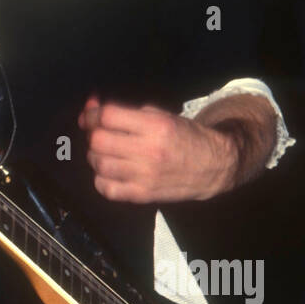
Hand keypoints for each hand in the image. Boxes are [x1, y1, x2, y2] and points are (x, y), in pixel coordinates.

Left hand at [77, 96, 237, 203]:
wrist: (214, 167)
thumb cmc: (186, 136)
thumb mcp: (163, 116)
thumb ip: (128, 112)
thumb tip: (92, 108)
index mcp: (155, 126)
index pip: (108, 117)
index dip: (92, 113)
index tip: (90, 114)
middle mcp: (148, 151)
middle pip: (99, 141)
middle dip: (92, 134)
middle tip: (98, 133)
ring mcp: (145, 176)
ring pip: (99, 164)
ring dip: (95, 155)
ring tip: (104, 152)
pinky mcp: (143, 195)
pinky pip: (107, 189)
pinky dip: (100, 179)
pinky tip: (109, 172)